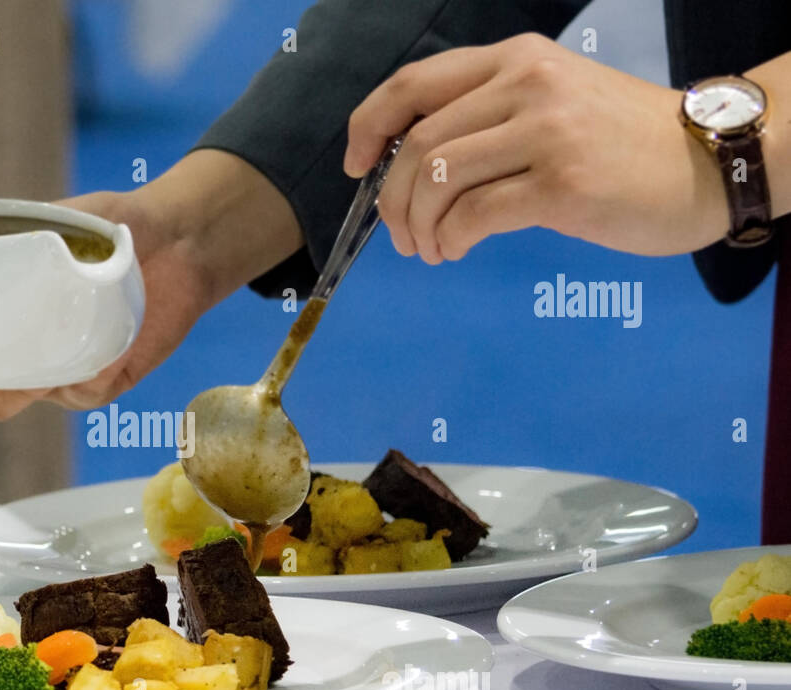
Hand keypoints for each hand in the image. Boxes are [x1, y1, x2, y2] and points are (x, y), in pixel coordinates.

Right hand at [0, 150, 303, 420]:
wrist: (180, 240)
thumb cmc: (113, 227)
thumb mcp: (61, 218)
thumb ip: (24, 227)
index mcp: (6, 308)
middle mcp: (29, 345)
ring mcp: (64, 368)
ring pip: (31, 397)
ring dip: (25, 393)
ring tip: (30, 382)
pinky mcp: (104, 380)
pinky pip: (85, 393)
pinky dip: (89, 379)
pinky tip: (102, 359)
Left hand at [343, 33, 729, 263]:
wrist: (709, 162)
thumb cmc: (623, 144)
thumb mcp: (555, 101)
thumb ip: (489, 116)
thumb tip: (411, 166)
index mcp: (516, 60)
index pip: (413, 84)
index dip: (368, 127)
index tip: (357, 168)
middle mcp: (527, 84)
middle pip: (418, 144)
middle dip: (393, 201)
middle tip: (401, 237)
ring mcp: (546, 133)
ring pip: (439, 180)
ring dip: (418, 226)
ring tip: (431, 250)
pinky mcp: (562, 185)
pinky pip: (475, 215)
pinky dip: (451, 240)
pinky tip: (456, 251)